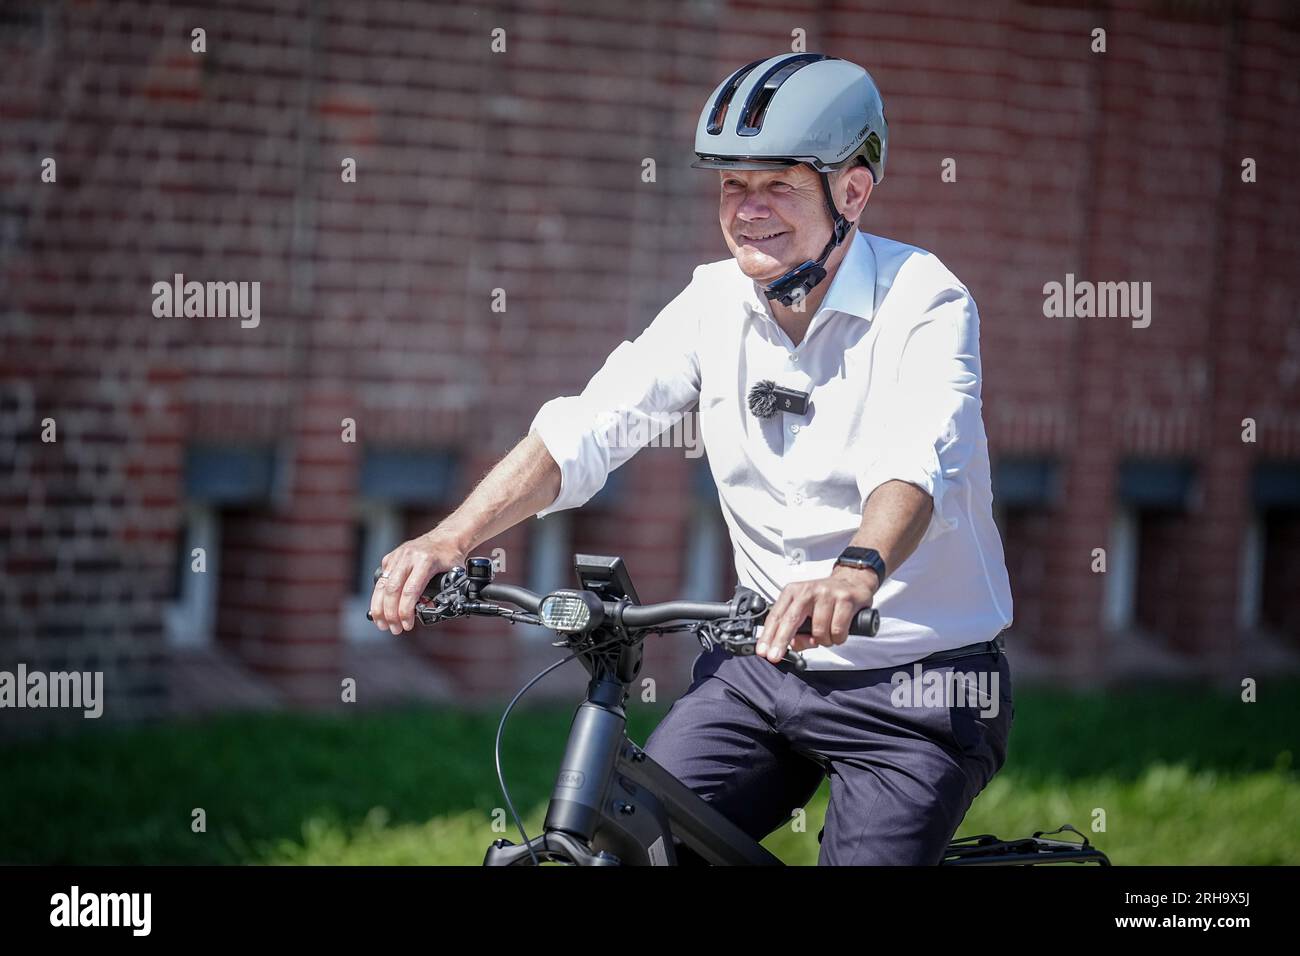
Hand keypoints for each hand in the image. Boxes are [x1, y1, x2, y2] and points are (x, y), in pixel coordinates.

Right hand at [370, 531, 467, 634]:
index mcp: (426, 561)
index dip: (406, 611)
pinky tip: (382, 608)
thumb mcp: (454, 576)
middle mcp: (409, 557)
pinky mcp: (390, 557)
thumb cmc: (450, 557)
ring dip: (379, 607)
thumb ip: (443, 593)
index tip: (407, 625)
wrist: (446, 537)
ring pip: (381, 585)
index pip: (411, 590)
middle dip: (390, 613)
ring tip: (382, 624)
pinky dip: (379, 596)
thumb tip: (428, 610)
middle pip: (392, 590)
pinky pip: (381, 579)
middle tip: (394, 629)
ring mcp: (398, 556)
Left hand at [754, 565, 878, 663]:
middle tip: (775, 656)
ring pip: (818, 631)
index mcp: (793, 592)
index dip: (768, 635)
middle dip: (781, 641)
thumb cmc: (825, 600)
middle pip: (790, 620)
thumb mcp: (806, 610)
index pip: (777, 615)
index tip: (763, 651)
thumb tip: (793, 645)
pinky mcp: (845, 599)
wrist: (853, 581)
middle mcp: (808, 590)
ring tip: (827, 634)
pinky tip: (839, 632)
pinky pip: (837, 631)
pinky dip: (838, 638)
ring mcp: (827, 594)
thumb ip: (797, 629)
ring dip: (823, 641)